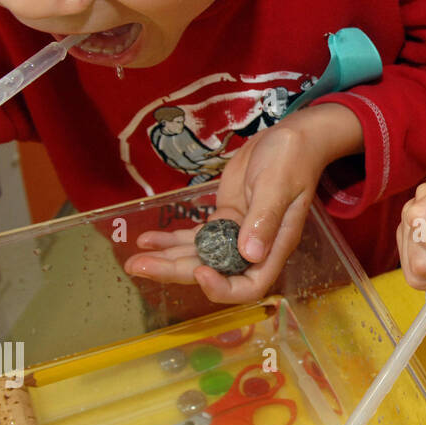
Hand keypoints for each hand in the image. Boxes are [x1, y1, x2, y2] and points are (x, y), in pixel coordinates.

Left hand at [126, 105, 361, 302]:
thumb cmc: (292, 159)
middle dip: (175, 271)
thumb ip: (265, 218)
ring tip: (134, 260)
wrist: (291, 137)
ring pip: (199, 257)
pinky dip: (172, 240)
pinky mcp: (223, 218)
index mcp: (273, 246)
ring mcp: (235, 234)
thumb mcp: (278, 185)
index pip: (249, 285)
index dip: (222, 286)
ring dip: (167, 259)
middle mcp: (252, 247)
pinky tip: (148, 238)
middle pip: (212, 273)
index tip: (199, 271)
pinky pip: (196, 237)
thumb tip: (250, 254)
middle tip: (138, 266)